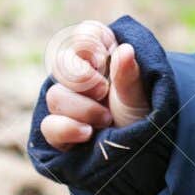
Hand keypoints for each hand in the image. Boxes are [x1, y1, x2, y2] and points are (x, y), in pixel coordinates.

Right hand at [40, 21, 151, 148]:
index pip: (86, 35)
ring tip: (106, 120)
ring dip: (83, 109)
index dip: (88, 43)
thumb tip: (125, 49)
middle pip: (62, 63)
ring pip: (55, 96)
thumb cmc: (145, 122)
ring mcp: (68, 105)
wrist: (144, 158)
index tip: (101, 58)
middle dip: (82, 78)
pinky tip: (87, 134)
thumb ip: (130, 76)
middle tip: (103, 91)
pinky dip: (68, 128)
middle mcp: (82, 80)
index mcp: (106, 62)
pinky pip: (49, 125)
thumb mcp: (142, 99)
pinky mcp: (58, 131)